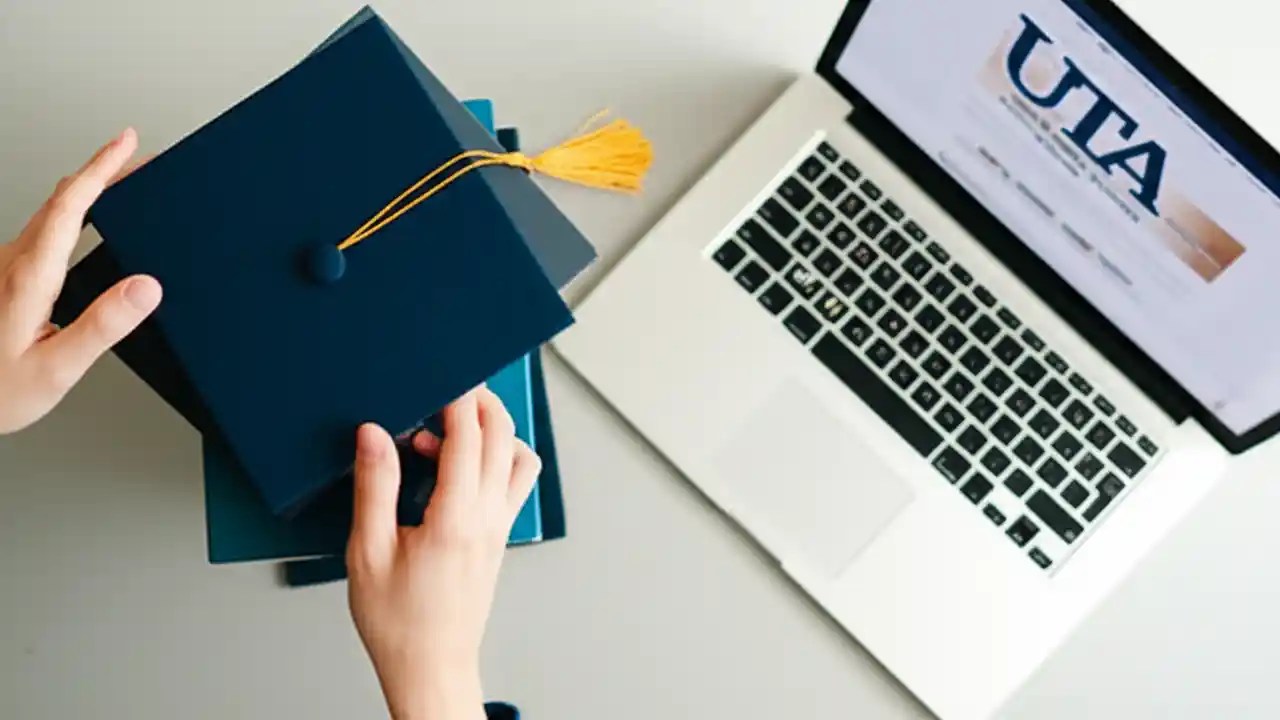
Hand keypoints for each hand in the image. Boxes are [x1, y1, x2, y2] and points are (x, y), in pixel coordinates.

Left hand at [0, 128, 160, 433]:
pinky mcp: (1, 282)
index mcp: (31, 278)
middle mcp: (13, 266)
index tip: (124, 142)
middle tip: (130, 154)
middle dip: (99, 171)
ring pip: (48, 214)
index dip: (101, 168)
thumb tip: (147, 287)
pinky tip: (82, 229)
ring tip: (115, 184)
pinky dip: (70, 218)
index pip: (72, 206)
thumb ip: (104, 325)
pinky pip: (41, 234)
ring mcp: (4, 271)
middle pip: (60, 200)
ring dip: (84, 193)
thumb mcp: (56, 368)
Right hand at [347, 388, 540, 719]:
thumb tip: (374, 434)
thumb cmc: (397, 622)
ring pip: (519, 458)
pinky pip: (514, 484)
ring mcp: (500, 528)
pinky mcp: (500, 538)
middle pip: (503, 437)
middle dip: (481, 402)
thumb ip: (374, 486)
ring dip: (495, 432)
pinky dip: (498, 459)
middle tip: (449, 389)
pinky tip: (461, 467)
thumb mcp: (366, 552)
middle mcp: (488, 518)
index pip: (468, 437)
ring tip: (451, 430)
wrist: (431, 667)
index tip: (440, 377)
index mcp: (455, 518)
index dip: (457, 398)